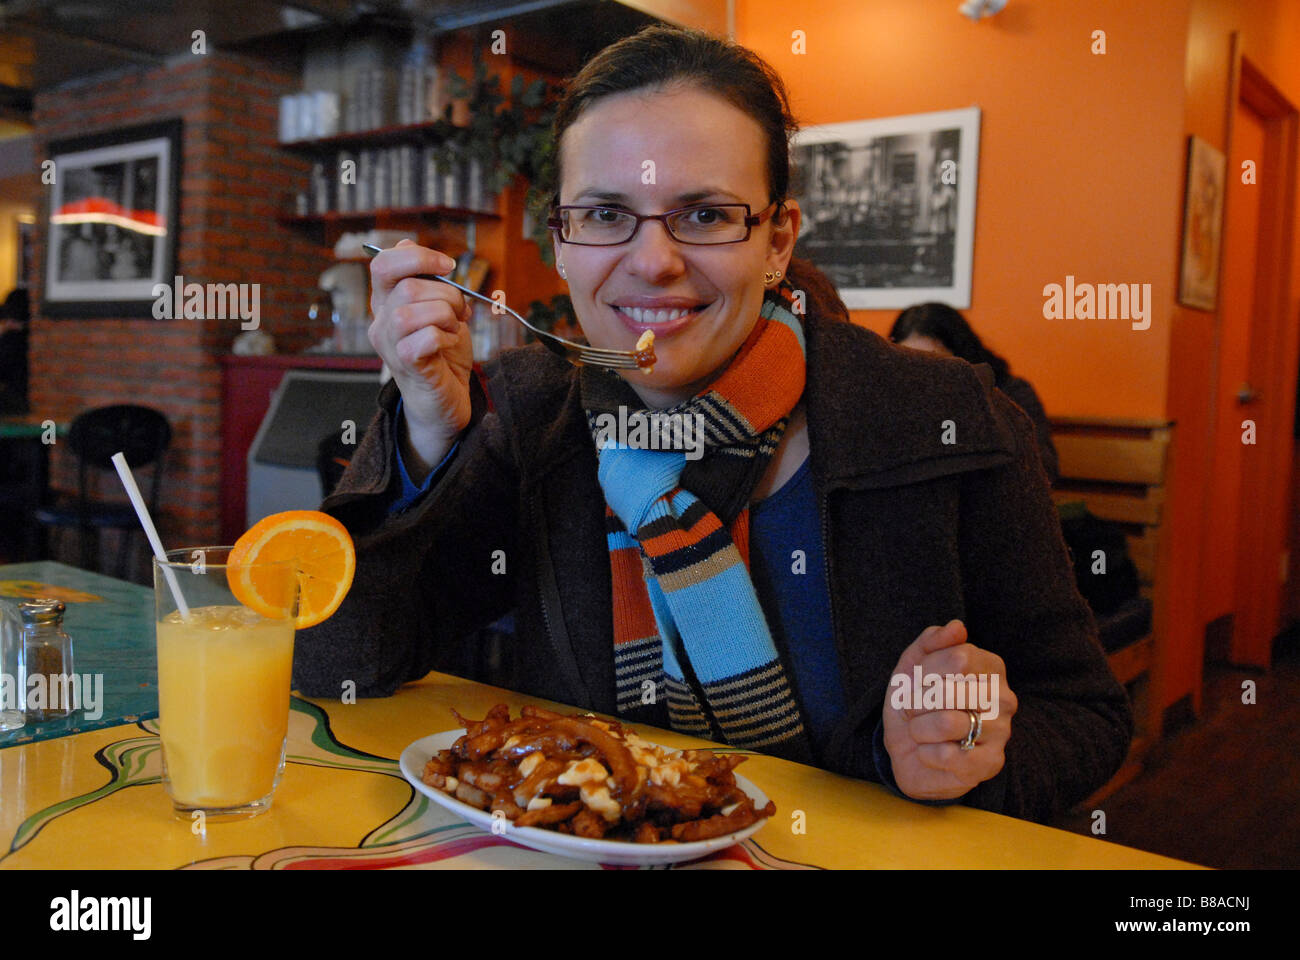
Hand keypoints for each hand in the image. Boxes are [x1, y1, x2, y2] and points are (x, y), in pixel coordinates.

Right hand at [368, 240, 474, 469]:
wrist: (444, 401)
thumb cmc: (442, 355)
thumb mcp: (438, 311)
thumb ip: (428, 282)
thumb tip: (414, 247)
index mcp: (386, 303)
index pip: (382, 263)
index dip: (418, 257)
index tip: (447, 266)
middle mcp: (381, 323)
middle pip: (408, 287)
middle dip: (446, 294)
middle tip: (460, 313)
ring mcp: (391, 346)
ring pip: (412, 311)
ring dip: (445, 315)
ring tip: (453, 328)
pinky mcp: (407, 367)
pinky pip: (423, 338)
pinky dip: (444, 337)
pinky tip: (448, 345)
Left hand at [881, 619, 1017, 800]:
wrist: (908, 749)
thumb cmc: (916, 702)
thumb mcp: (913, 665)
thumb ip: (932, 641)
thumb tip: (958, 627)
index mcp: (990, 667)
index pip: (958, 658)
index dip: (925, 671)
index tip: (916, 682)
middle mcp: (1004, 697)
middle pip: (948, 691)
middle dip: (916, 702)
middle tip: (913, 710)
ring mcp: (1001, 732)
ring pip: (946, 723)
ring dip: (918, 729)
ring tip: (920, 732)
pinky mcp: (991, 764)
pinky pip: (947, 755)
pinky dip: (925, 753)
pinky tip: (930, 752)